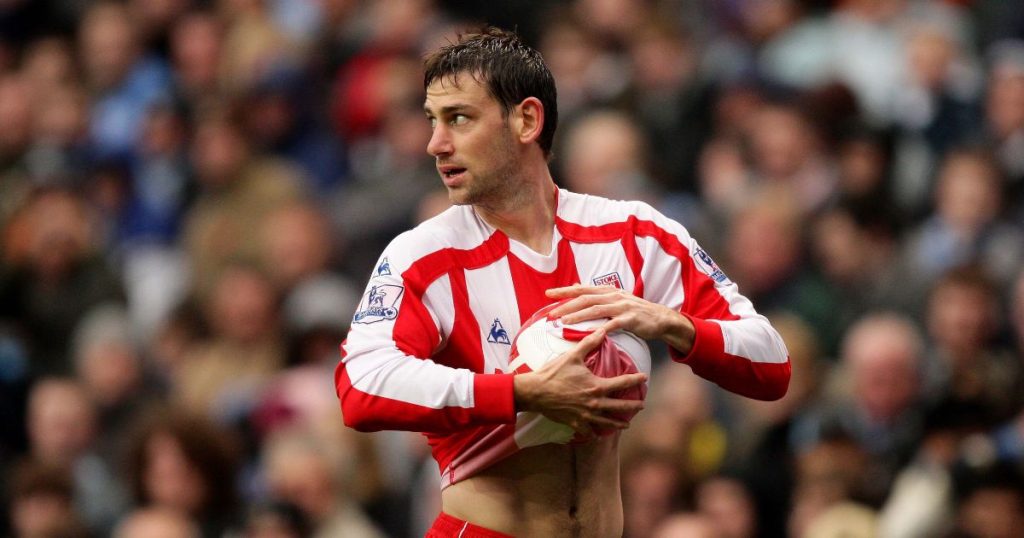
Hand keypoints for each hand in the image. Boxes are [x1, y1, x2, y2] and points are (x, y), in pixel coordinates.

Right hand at [513, 328, 646, 437]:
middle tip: (641, 405)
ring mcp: (585, 416)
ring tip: (626, 424)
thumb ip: (590, 343)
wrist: (535, 392)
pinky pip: (589, 432)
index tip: (644, 378)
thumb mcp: (573, 355)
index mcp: (597, 386)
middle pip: (620, 406)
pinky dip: (595, 433)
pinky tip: (599, 434)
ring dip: (618, 423)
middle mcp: (595, 403)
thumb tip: (602, 330)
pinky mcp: (575, 423)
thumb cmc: (554, 373)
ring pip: (607, 422)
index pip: (622, 382)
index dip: (635, 379)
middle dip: (633, 406)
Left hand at [546, 285, 695, 353]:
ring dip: (578, 315)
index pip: (582, 289)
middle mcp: (613, 296)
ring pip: (596, 309)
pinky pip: (613, 324)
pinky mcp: (630, 319)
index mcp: (608, 291)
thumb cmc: (635, 311)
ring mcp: (622, 306)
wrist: (661, 318)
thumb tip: (576, 286)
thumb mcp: (615, 298)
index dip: (565, 291)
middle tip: (550, 312)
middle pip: (585, 298)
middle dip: (566, 304)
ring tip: (563, 321)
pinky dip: (601, 328)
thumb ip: (596, 294)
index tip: (548, 293)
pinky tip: (590, 334)